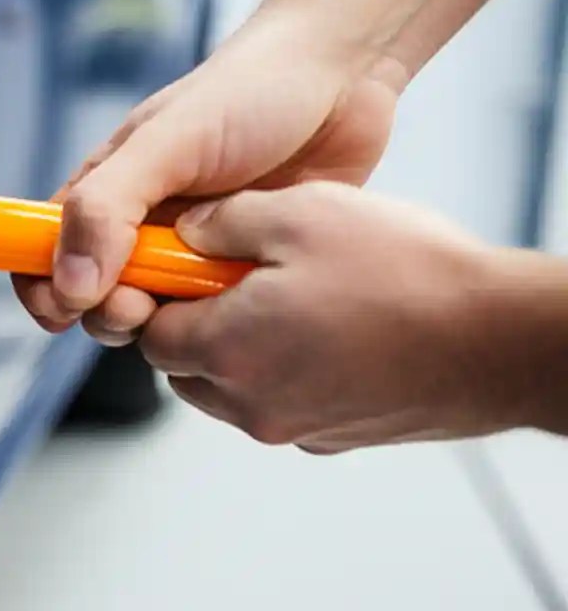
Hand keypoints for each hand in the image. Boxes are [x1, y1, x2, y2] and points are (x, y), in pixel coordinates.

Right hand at [14, 5, 408, 342]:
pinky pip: (217, 320)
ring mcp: (193, 253)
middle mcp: (142, 227)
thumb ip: (108, 207)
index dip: (40, 288)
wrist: (343, 77)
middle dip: (108, 316)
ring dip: (169, 327)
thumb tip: (68, 283)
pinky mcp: (242, 270)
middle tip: (144, 309)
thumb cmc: (250, 91)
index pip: (40, 252)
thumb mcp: (167, 142)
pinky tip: (245, 306)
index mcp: (106, 191)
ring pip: (158, 319)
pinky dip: (221, 326)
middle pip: (95, 301)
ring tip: (202, 300)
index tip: (65, 309)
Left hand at [141, 182, 544, 451]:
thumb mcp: (298, 214)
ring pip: (231, 389)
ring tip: (291, 297)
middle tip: (238, 277)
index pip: (151, 335)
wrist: (499, 342)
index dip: (161, 295)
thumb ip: (222, 222)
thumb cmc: (405, 275)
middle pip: (184, 368)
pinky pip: (281, 402)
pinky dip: (285, 370)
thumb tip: (186, 233)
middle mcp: (251, 404)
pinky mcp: (333, 437)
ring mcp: (294, 428)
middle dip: (196, 322)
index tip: (182, 266)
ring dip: (239, 348)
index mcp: (228, 350)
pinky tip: (330, 327)